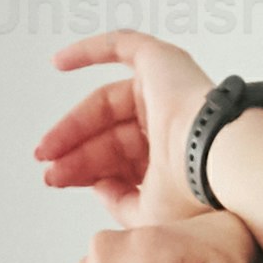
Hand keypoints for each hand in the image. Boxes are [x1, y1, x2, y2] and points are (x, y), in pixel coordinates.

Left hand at [35, 29, 219, 219]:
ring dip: (73, 125)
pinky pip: (122, 47)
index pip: (119, 160)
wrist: (216, 162)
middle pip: (108, 134)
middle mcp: (171, 123)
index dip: (84, 170)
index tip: (56, 181)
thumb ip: (121, 204)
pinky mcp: (162, 62)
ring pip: (106, 105)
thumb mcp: (148, 215)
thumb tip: (98, 187)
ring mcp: (167, 90)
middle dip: (73, 153)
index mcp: (172, 157)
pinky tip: (57, 63)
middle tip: (46, 168)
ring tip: (46, 146)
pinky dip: (89, 52)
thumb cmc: (196, 193)